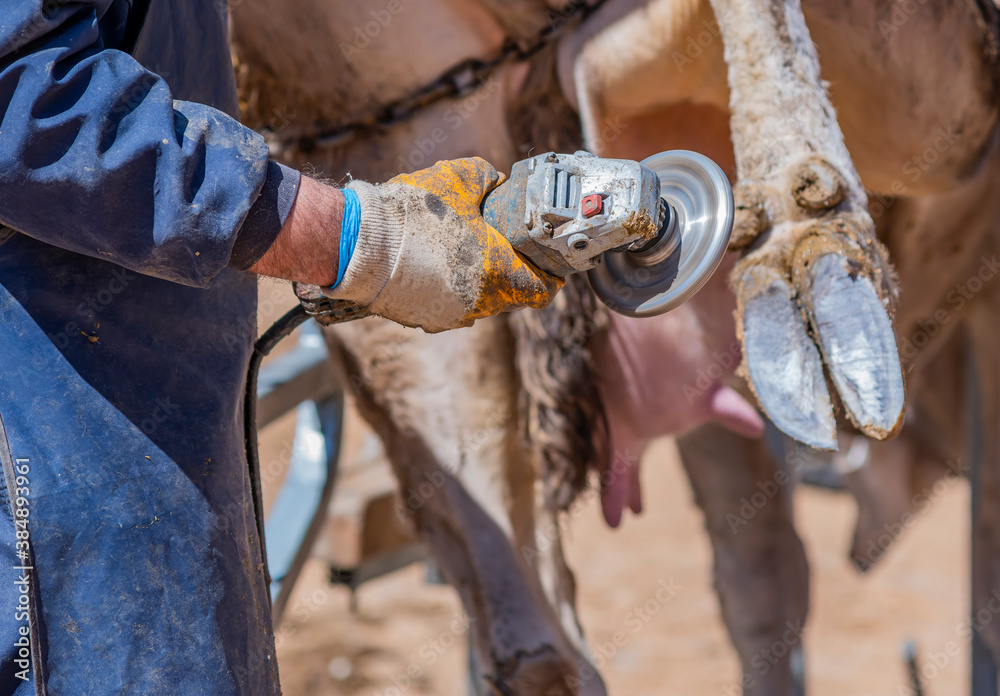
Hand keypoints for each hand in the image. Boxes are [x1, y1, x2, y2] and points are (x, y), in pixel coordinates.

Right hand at [329, 158, 563, 332]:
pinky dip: (450, 288)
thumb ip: (490, 180)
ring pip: (480, 301)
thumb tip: (497, 185)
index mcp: (498, 274)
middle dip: (510, 270)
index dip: (549, 275)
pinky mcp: (425, 320)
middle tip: (501, 244)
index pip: (543, 290)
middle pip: (511, 294)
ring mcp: (451, 316)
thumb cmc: (411, 213)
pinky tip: (434, 263)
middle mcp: (480, 303)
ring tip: (462, 249)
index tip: (544, 260)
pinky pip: (451, 305)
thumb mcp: (461, 178)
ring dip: (479, 279)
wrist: (356, 244)